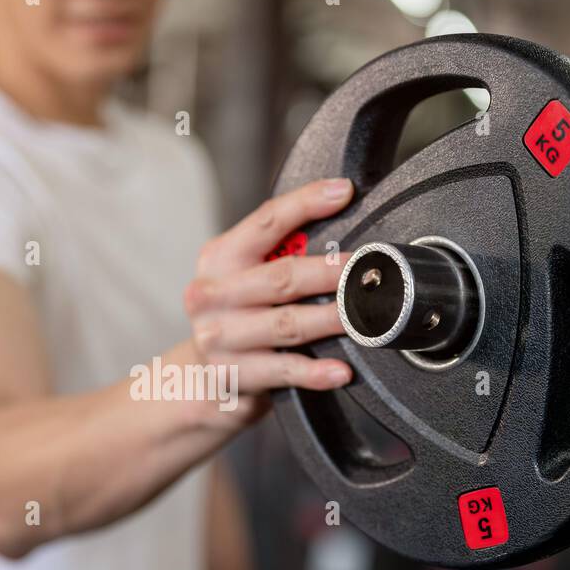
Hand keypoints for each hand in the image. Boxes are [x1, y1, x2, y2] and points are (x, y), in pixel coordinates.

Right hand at [183, 179, 356, 426]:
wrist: (201, 377)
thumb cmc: (235, 316)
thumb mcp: (241, 276)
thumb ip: (277, 253)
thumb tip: (340, 222)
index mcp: (218, 258)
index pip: (266, 222)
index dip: (305, 203)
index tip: (343, 192)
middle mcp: (211, 295)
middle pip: (282, 277)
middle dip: (332, 272)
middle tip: (368, 270)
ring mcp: (219, 337)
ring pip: (287, 323)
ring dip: (332, 319)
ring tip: (366, 318)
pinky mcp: (233, 374)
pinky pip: (284, 370)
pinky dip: (315, 372)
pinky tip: (340, 371)